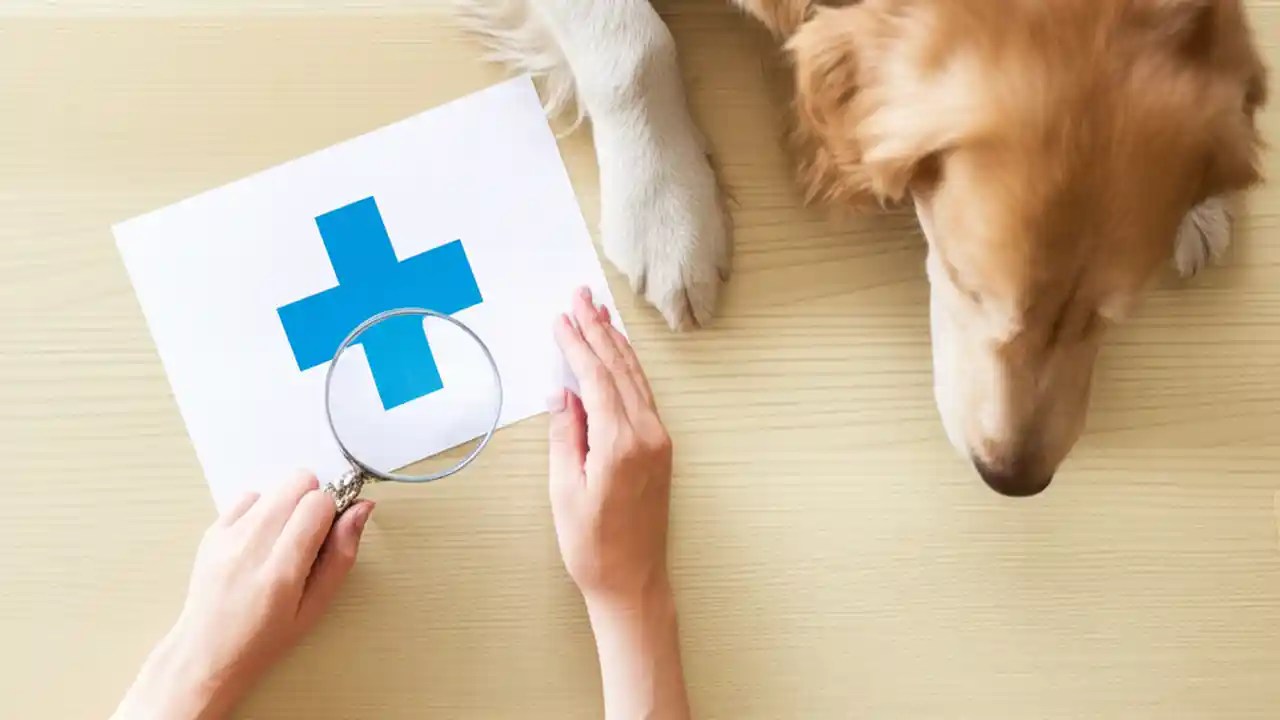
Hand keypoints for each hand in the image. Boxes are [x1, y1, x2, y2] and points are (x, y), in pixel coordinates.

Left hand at [113, 473, 373, 719]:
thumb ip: (341, 555)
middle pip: (298, 483)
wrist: (207, 652)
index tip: (329, 534)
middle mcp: (251, 546)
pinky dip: (262, 510)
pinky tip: (260, 540)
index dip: (332, 512)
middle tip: (307, 536)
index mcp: (281, 572)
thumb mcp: (315, 607)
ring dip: (288, 505)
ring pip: (276, 487)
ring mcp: (227, 535)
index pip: (319, 502)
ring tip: (282, 541)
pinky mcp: (212, 531)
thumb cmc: (266, 637)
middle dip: (312, 502)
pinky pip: (249, 496)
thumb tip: (361, 508)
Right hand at [550, 287, 689, 718]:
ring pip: (636, 378)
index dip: (577, 344)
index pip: (596, 377)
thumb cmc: (593, 546)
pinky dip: (627, 370)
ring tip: (600, 312)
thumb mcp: (564, 490)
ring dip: (616, 343)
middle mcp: (647, 435)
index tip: (561, 317)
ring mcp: (659, 441)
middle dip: (599, 329)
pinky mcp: (661, 449)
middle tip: (582, 295)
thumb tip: (564, 393)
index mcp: (621, 442)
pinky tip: (618, 356)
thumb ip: (566, 435)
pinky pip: (643, 396)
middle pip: (620, 368)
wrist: (633, 582)